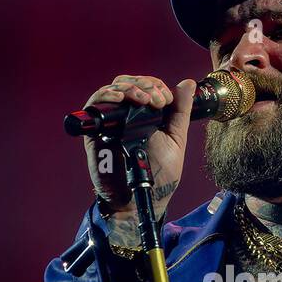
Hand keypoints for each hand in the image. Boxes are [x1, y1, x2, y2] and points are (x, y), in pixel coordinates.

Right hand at [82, 75, 194, 245]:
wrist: (142, 198)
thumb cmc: (160, 174)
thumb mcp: (175, 138)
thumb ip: (180, 111)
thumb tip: (187, 84)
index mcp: (146, 115)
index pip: (145, 86)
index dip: (155, 85)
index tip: (165, 100)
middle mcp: (126, 115)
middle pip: (127, 82)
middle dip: (144, 85)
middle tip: (156, 100)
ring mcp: (110, 122)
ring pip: (112, 90)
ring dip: (128, 88)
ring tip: (142, 99)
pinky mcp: (95, 132)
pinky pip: (94, 106)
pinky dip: (106, 97)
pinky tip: (120, 99)